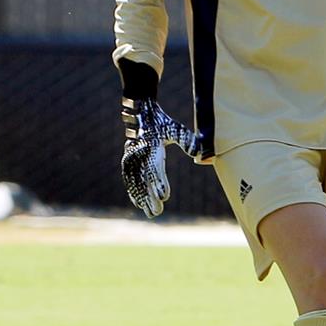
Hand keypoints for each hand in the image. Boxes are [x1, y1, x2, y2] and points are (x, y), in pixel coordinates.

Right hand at [121, 98, 197, 216]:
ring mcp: (131, 158)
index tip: (164, 197)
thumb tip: (197, 152)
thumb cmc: (162, 123)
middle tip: (157, 211)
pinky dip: (132, 191)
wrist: (141, 113)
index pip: (155, 169)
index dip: (159, 183)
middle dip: (150, 197)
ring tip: (150, 212)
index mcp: (151, 147)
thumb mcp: (175, 129)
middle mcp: (139, 154)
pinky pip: (129, 179)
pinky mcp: (127, 161)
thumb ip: (186, 140)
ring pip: (135, 182)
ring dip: (142, 198)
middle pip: (144, 180)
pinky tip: (138, 203)